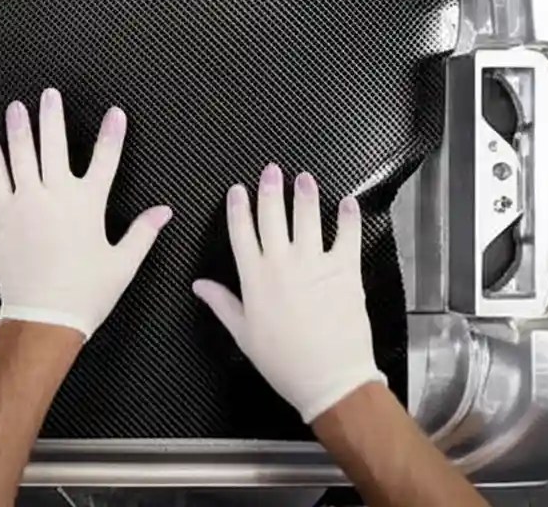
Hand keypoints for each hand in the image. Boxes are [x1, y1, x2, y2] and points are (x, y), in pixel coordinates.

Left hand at [0, 89, 172, 339]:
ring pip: (22, 155)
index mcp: (89, 204)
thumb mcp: (123, 264)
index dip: (112, 133)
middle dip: (53, 116)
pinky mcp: (4, 216)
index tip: (115, 112)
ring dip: (20, 128)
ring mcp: (27, 203)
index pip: (106, 158)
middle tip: (50, 93)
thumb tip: (165, 212)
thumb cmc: (85, 293)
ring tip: (17, 106)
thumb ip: (144, 233)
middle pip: (56, 145)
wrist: (44, 316)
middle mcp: (57, 195)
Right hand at [192, 164, 384, 422]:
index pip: (241, 232)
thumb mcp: (243, 334)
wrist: (329, 378)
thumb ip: (222, 303)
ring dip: (305, 193)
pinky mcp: (345, 269)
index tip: (237, 189)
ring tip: (304, 177)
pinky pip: (347, 235)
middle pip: (272, 215)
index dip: (238, 207)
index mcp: (254, 277)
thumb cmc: (283, 361)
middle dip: (269, 188)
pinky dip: (349, 216)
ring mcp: (314, 263)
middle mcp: (282, 263)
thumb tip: (198, 284)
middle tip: (271, 170)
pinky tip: (348, 202)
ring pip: (307, 216)